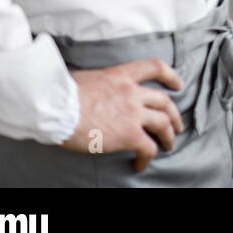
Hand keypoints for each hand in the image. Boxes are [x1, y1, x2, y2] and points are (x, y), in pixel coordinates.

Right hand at [61, 58, 184, 171]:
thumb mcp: (85, 78)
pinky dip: (148, 157)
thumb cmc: (60, 93)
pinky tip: (141, 164)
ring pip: (164, 124)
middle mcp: (132, 92)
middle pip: (164, 101)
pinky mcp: (129, 135)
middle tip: (176, 124)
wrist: (55, 107)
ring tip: (169, 145)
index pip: (154, 68)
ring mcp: (133, 113)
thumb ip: (99, 84)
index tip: (178, 85)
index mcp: (121, 76)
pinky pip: (148, 148)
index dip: (170, 76)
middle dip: (174, 114)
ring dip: (169, 135)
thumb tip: (91, 89)